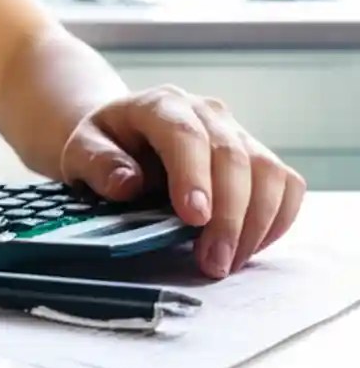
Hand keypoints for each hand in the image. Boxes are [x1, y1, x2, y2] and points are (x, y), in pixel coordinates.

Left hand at [59, 84, 305, 278]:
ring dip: (255, 224)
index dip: (193, 176)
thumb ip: (98, 164)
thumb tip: (128, 183)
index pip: (184, 135)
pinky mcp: (257, 156)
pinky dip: (276, 220)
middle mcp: (206, 112)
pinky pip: (286, 185)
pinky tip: (248, 247)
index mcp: (160, 104)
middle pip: (232, 157)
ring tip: (226, 263)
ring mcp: (237, 132)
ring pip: (268, 172)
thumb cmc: (104, 147)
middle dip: (227, 216)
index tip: (195, 219)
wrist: (123, 135)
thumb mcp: (81, 152)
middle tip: (212, 263)